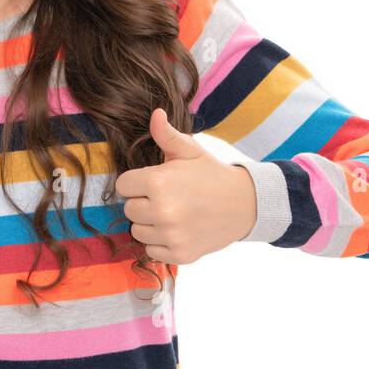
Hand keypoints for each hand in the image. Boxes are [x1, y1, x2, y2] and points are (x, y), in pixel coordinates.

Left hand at [114, 108, 256, 263]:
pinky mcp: (180, 254)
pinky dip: (161, 243)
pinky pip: (152, 251)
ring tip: (172, 214)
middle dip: (143, 203)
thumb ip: (167, 135)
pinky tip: (177, 230)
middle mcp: (162, 211)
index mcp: (158, 182)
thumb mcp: (190, 151)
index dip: (137, 183)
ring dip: (150, 225)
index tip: (154, 182)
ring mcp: (171, 235)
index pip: (123, 186)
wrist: (245, 204)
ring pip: (138, 232)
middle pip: (129, 210)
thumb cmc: (211, 175)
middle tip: (166, 198)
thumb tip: (155, 114)